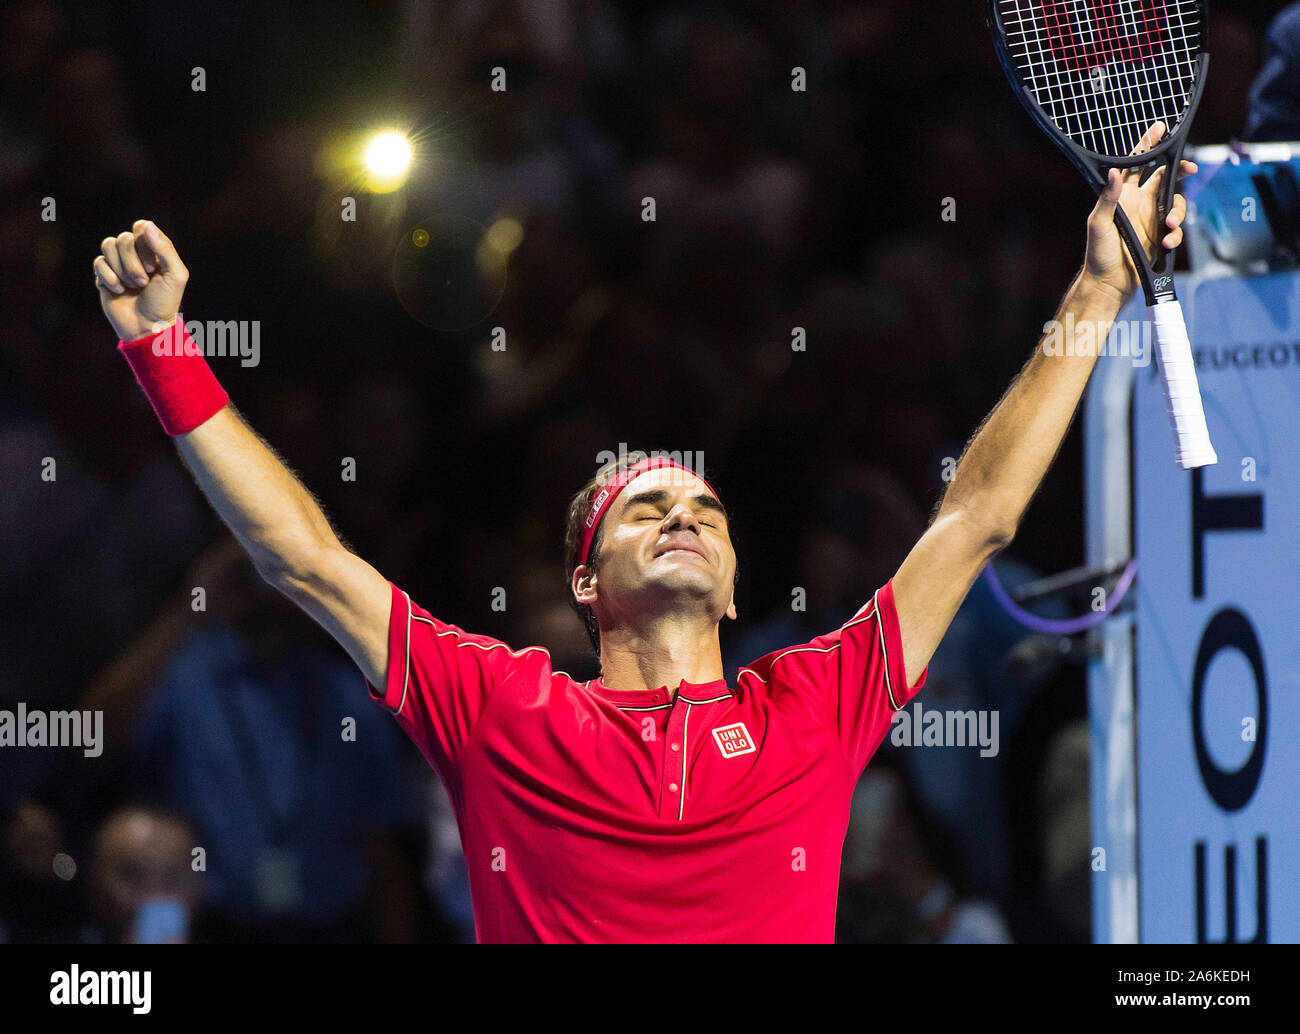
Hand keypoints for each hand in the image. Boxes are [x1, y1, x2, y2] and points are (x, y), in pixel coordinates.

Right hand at [93, 220, 189, 341]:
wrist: (147, 326)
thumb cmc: (165, 302)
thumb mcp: (175, 275)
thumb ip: (164, 248)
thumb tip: (146, 225)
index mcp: (153, 249)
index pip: (141, 227)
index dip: (143, 243)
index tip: (152, 266)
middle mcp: (135, 253)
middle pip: (123, 238)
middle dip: (133, 263)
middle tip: (143, 282)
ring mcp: (118, 263)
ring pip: (108, 245)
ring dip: (121, 269)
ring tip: (133, 286)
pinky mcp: (103, 274)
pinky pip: (99, 262)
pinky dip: (110, 278)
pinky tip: (120, 291)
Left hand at [1082, 121, 1195, 302]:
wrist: (1109, 283)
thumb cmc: (1098, 253)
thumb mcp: (1099, 223)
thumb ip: (1107, 198)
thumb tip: (1113, 173)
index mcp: (1123, 195)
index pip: (1136, 164)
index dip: (1147, 146)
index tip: (1160, 129)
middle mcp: (1139, 203)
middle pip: (1165, 177)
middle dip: (1180, 169)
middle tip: (1190, 167)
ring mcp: (1151, 219)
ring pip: (1175, 202)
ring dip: (1178, 211)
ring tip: (1169, 227)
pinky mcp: (1160, 235)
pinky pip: (1176, 228)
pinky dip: (1175, 234)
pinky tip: (1166, 243)